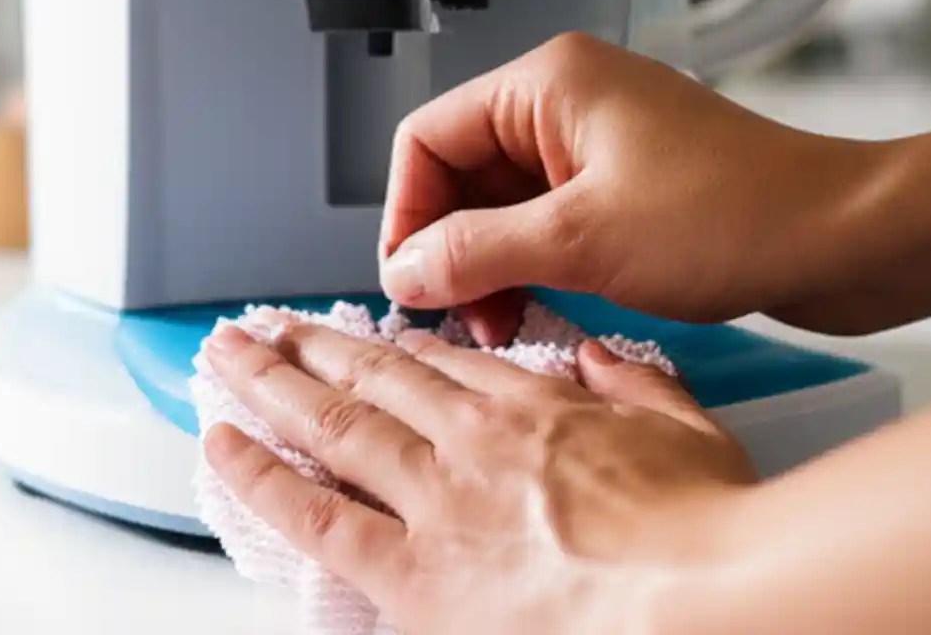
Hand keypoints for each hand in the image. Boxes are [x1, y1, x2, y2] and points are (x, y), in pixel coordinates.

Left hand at [201, 312, 756, 634]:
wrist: (699, 602)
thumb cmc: (707, 531)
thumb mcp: (690, 432)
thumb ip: (636, 387)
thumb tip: (598, 356)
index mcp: (536, 411)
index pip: (449, 368)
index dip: (399, 351)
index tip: (371, 342)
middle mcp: (472, 443)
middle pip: (372, 381)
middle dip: (311, 350)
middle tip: (265, 329)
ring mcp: (435, 504)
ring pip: (333, 427)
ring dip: (272, 387)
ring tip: (228, 359)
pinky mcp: (412, 576)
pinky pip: (316, 517)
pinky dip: (262, 477)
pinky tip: (223, 448)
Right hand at [379, 33, 892, 344]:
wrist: (844, 239)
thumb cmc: (733, 217)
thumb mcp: (581, 239)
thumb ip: (476, 252)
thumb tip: (403, 271)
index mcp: (547, 85)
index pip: (428, 138)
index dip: (405, 214)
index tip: (408, 285)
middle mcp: (566, 105)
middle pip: (462, 174)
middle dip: (451, 248)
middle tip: (460, 319)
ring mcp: (598, 147)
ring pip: (503, 206)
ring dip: (490, 266)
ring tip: (501, 324)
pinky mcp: (625, 189)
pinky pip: (549, 224)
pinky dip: (533, 268)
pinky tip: (538, 312)